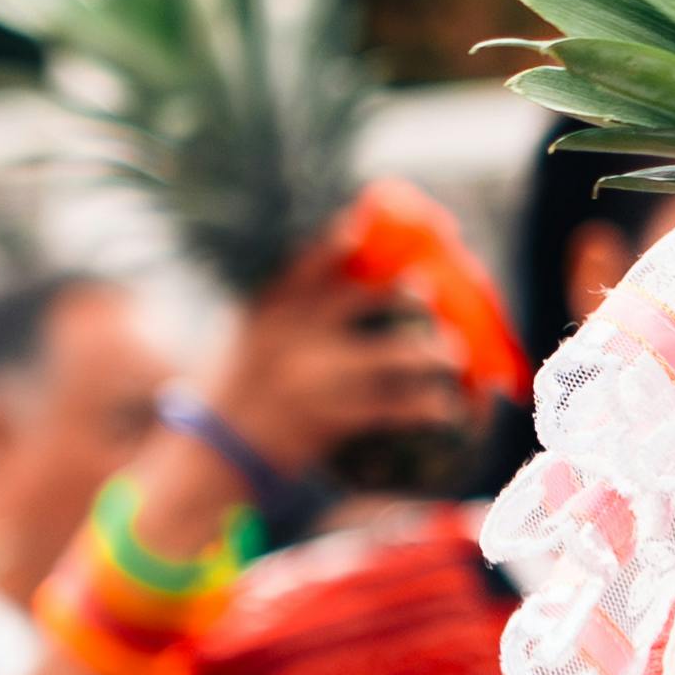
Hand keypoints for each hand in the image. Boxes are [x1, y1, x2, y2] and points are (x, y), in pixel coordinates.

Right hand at [208, 247, 465, 485]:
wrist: (221, 451)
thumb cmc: (231, 389)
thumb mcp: (240, 336)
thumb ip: (272, 304)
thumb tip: (312, 267)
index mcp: (270, 314)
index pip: (301, 270)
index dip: (330, 245)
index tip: (358, 223)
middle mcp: (295, 339)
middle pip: (357, 304)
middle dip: (399, 294)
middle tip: (426, 286)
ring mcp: (316, 378)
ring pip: (386, 355)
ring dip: (427, 353)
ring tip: (453, 352)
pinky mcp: (333, 416)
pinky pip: (389, 407)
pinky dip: (420, 406)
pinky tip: (443, 407)